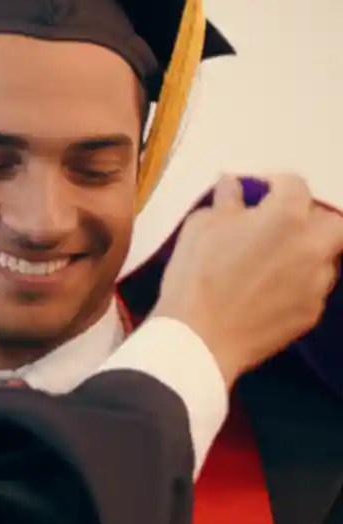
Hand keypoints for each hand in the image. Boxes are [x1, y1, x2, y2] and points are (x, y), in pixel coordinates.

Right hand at [152, 174, 342, 387]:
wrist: (198, 340)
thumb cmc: (194, 277)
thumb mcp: (200, 228)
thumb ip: (226, 202)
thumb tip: (234, 185)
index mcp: (285, 217)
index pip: (295, 185)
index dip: (276, 183)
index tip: (259, 191)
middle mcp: (313, 246)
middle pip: (334, 221)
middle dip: (312, 217)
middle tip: (283, 224)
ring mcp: (317, 282)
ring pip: (328, 256)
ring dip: (310, 251)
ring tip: (278, 260)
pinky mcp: (313, 313)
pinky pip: (314, 288)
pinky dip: (299, 283)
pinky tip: (271, 291)